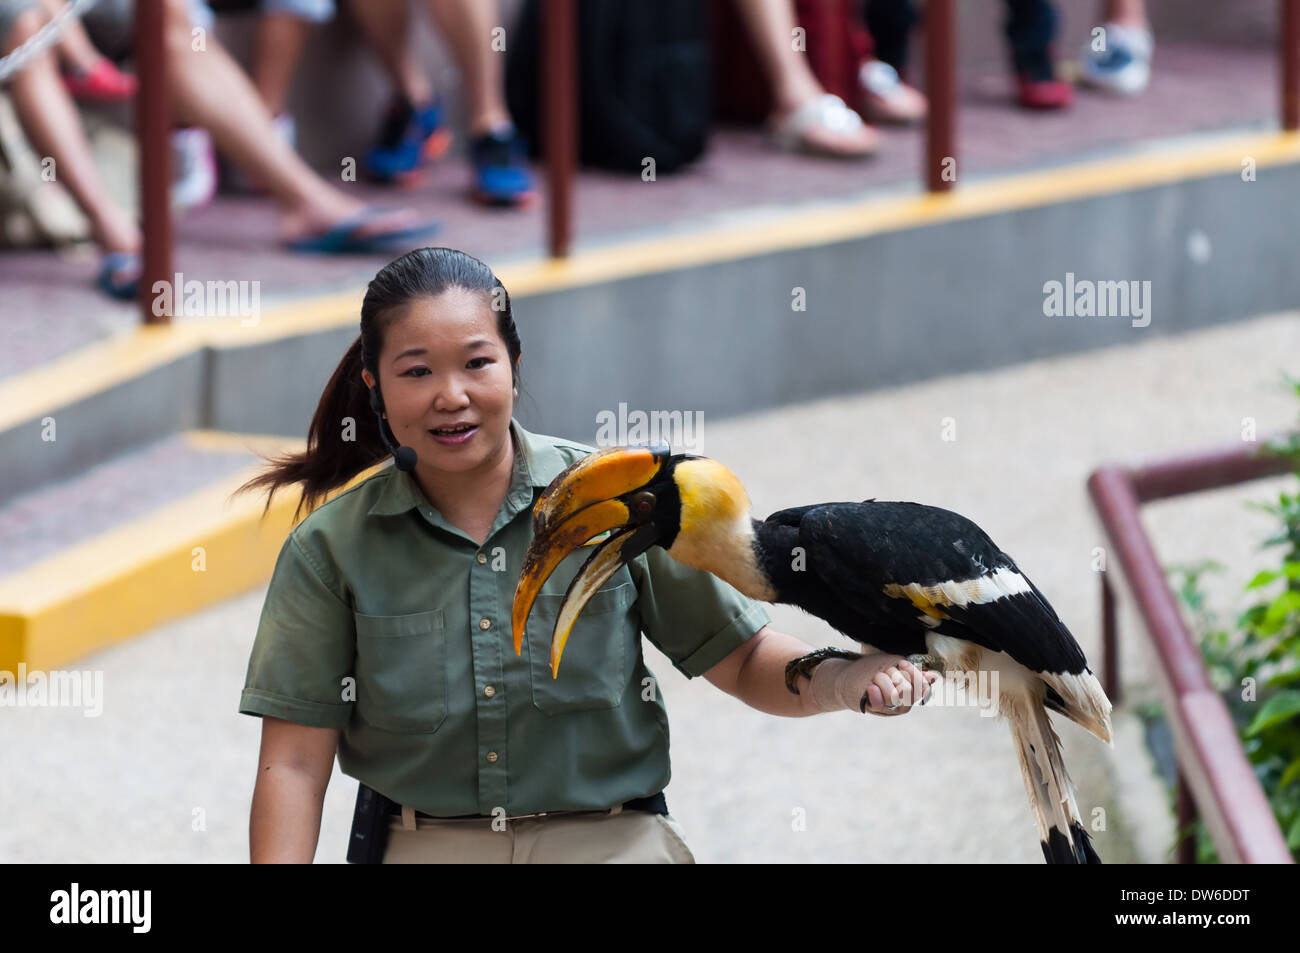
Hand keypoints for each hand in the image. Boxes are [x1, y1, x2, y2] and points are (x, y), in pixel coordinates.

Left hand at [805, 654, 938, 715]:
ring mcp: (887, 707)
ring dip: (883, 681)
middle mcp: (901, 702)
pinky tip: (870, 686)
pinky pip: (880, 705)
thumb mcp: (891, 665)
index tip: (902, 663)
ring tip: (875, 677)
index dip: (915, 676)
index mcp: (909, 690)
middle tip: (885, 670)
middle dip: (897, 677)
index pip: (923, 688)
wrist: (845, 677)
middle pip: (910, 693)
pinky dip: (876, 694)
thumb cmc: (870, 669)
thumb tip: (933, 676)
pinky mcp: (873, 709)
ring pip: (895, 697)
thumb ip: (910, 671)